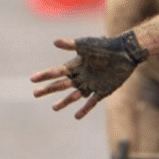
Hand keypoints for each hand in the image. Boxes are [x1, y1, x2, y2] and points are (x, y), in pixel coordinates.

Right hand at [31, 33, 146, 118]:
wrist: (126, 52)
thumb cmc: (106, 46)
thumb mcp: (87, 45)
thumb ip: (71, 44)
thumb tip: (54, 42)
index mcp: (76, 65)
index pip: (57, 72)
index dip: (45, 75)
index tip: (32, 79)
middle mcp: (82, 76)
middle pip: (62, 85)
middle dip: (49, 89)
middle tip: (35, 94)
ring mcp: (92, 84)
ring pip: (75, 95)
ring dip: (65, 101)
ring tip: (54, 108)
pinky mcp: (104, 90)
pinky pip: (92, 102)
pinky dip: (85, 109)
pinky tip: (76, 116)